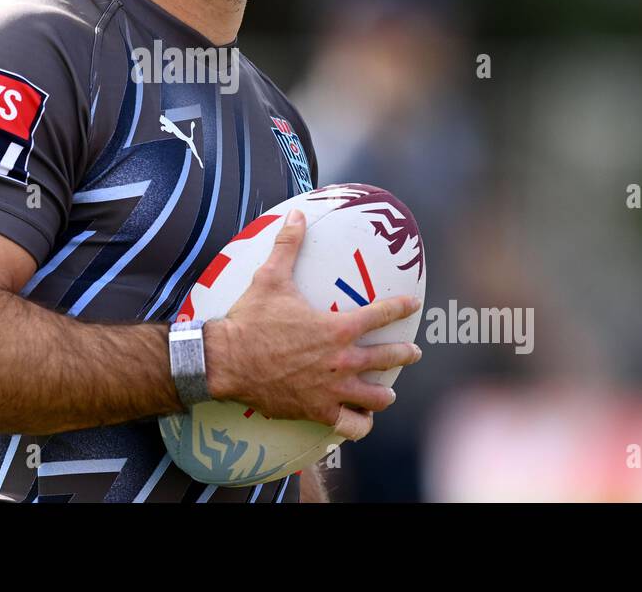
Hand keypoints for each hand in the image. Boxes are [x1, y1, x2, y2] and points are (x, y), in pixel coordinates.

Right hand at [204, 209, 422, 439]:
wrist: (227, 360)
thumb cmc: (250, 319)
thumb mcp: (270, 277)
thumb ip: (287, 245)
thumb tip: (296, 214)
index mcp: (338, 327)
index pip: (382, 314)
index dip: (401, 306)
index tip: (414, 303)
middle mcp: (343, 360)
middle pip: (390, 358)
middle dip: (405, 354)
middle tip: (412, 352)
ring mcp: (333, 389)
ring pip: (377, 397)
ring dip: (384, 394)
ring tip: (386, 393)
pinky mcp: (318, 412)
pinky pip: (352, 426)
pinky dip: (360, 424)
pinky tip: (360, 420)